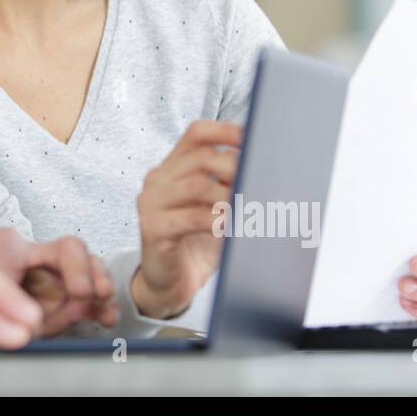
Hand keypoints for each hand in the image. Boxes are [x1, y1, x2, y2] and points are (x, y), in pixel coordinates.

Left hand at [0, 229, 117, 334]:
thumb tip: (5, 329)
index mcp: (0, 247)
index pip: (12, 252)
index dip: (15, 283)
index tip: (12, 310)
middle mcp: (32, 254)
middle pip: (66, 248)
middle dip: (78, 267)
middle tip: (81, 290)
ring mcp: (52, 274)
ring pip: (86, 268)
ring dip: (98, 283)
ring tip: (101, 298)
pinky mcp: (66, 295)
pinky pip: (90, 294)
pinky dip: (101, 304)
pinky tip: (105, 316)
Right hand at [131, 120, 242, 319]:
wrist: (171, 284)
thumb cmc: (197, 243)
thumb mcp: (215, 208)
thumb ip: (229, 185)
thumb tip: (266, 169)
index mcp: (172, 168)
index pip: (196, 134)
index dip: (225, 131)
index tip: (252, 138)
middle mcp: (157, 180)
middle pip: (201, 158)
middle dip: (236, 168)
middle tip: (260, 183)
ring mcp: (151, 203)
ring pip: (197, 186)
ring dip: (230, 197)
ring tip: (250, 209)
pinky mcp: (152, 229)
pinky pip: (192, 218)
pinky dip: (219, 222)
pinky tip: (232, 229)